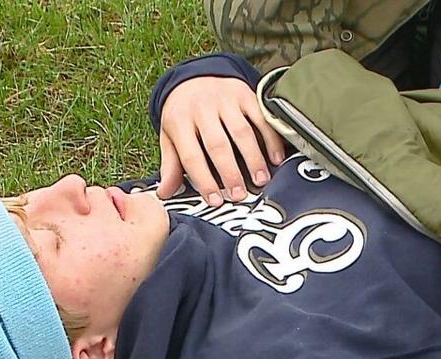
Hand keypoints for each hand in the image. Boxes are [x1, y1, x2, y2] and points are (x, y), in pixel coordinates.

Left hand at [158, 76, 286, 205]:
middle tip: (240, 195)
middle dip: (230, 173)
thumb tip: (165, 194)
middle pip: (218, 145)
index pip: (191, 156)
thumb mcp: (170, 136)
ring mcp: (224, 100)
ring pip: (241, 132)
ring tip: (261, 180)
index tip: (215, 200)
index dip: (204, 180)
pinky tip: (275, 158)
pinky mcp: (245, 94)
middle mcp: (202, 109)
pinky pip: (261, 118)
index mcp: (179, 121)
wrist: (195, 76)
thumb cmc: (183, 114)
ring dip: (253, 159)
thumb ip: (171, 165)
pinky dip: (270, 139)